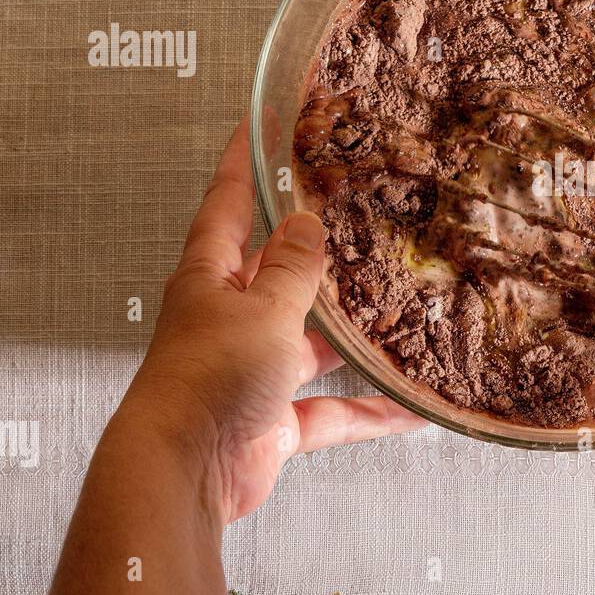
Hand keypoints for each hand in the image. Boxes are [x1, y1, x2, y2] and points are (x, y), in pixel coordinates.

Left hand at [132, 119, 425, 521]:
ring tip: (404, 308)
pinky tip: (410, 410)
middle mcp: (230, 316)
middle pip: (278, 270)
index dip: (247, 162)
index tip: (263, 122)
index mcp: (212, 276)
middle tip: (362, 211)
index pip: (230, 204)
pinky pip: (331, 408)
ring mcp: (253, 368)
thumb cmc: (209, 378)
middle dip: (317, 247)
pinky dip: (367, 410)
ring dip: (352, 334)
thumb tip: (308, 223)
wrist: (185, 471)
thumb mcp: (262, 309)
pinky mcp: (274, 417)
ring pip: (312, 340)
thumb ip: (293, 269)